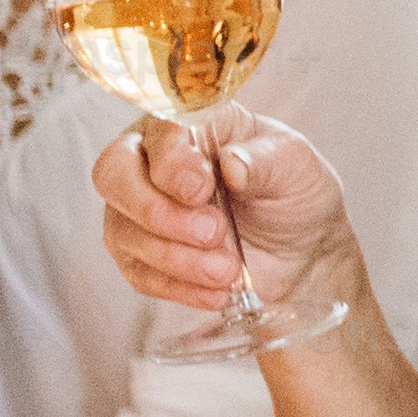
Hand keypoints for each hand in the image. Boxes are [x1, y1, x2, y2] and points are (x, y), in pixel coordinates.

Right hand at [94, 101, 370, 325]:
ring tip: (228, 269)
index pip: (155, 132)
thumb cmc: (294, 192)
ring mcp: (137, 210)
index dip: (171, 164)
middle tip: (212, 232)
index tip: (203, 190)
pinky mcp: (140, 255)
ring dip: (176, 256)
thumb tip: (232, 164)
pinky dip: (178, 286)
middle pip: (112, 176)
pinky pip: (138, 272)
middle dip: (158, 211)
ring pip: (123, 230)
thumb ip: (265, 159)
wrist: (304, 249)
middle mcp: (150, 161)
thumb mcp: (296, 165)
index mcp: (188, 125)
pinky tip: (216, 291)